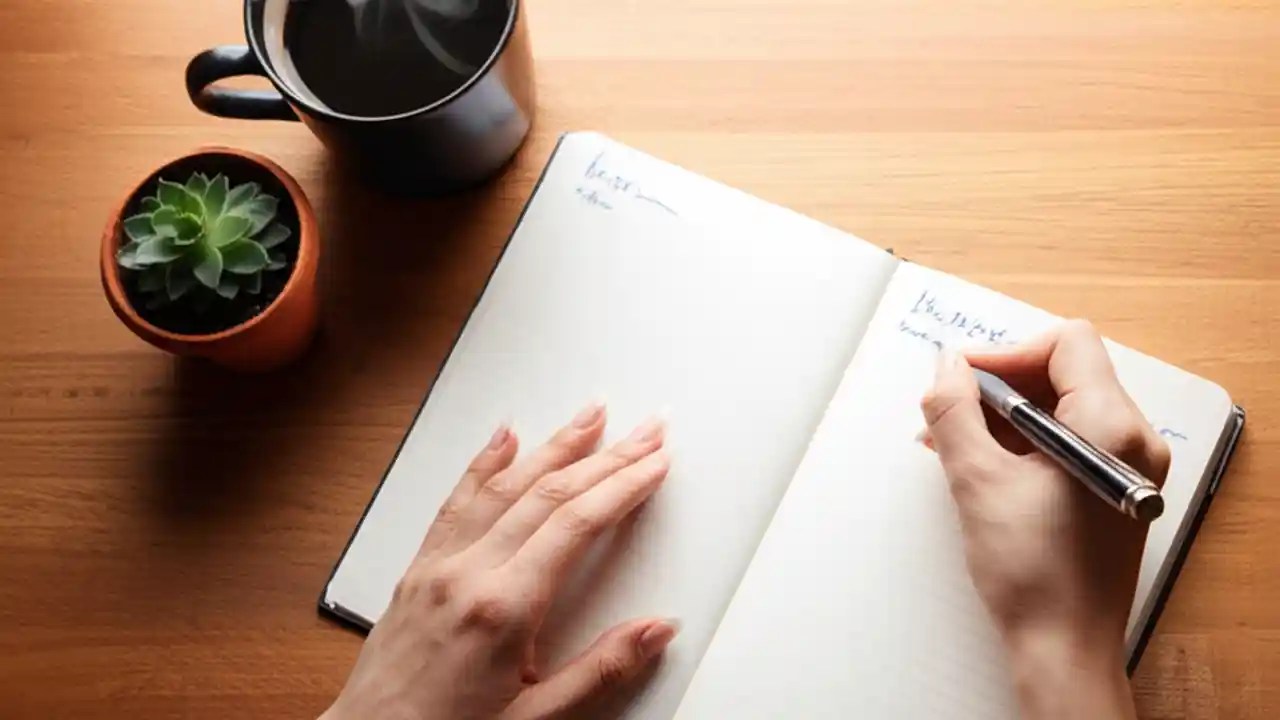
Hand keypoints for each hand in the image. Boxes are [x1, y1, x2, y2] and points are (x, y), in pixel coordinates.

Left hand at [321, 404, 676, 719]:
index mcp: (502, 609)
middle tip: (645, 429)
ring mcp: (438, 565)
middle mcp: (466, 574)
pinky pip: (455, 501)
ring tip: (589, 415)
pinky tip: (504, 437)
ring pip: (503, 485)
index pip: (576, 525)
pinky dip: (484, 463)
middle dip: (605, 455)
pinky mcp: (418, 569)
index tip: (655, 462)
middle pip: (548, 493)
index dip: (623, 486)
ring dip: (552, 444)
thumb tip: (657, 629)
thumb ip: (601, 671)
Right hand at [921, 320, 1170, 719]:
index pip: (1066, 344)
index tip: (962, 380)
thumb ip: (954, 412)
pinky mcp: (1113, 489)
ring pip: (1062, 407)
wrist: (1062, 646)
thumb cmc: (1032, 575)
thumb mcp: (977, 481)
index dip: (1007, 353)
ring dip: (1005, 415)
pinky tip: (981, 464)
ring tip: (953, 442)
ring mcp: (1128, 466)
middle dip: (999, 385)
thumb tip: (946, 367)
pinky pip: (1068, 440)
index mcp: (1111, 428)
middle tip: (949, 411)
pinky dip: (1024, 441)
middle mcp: (1132, 440)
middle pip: (1065, 373)